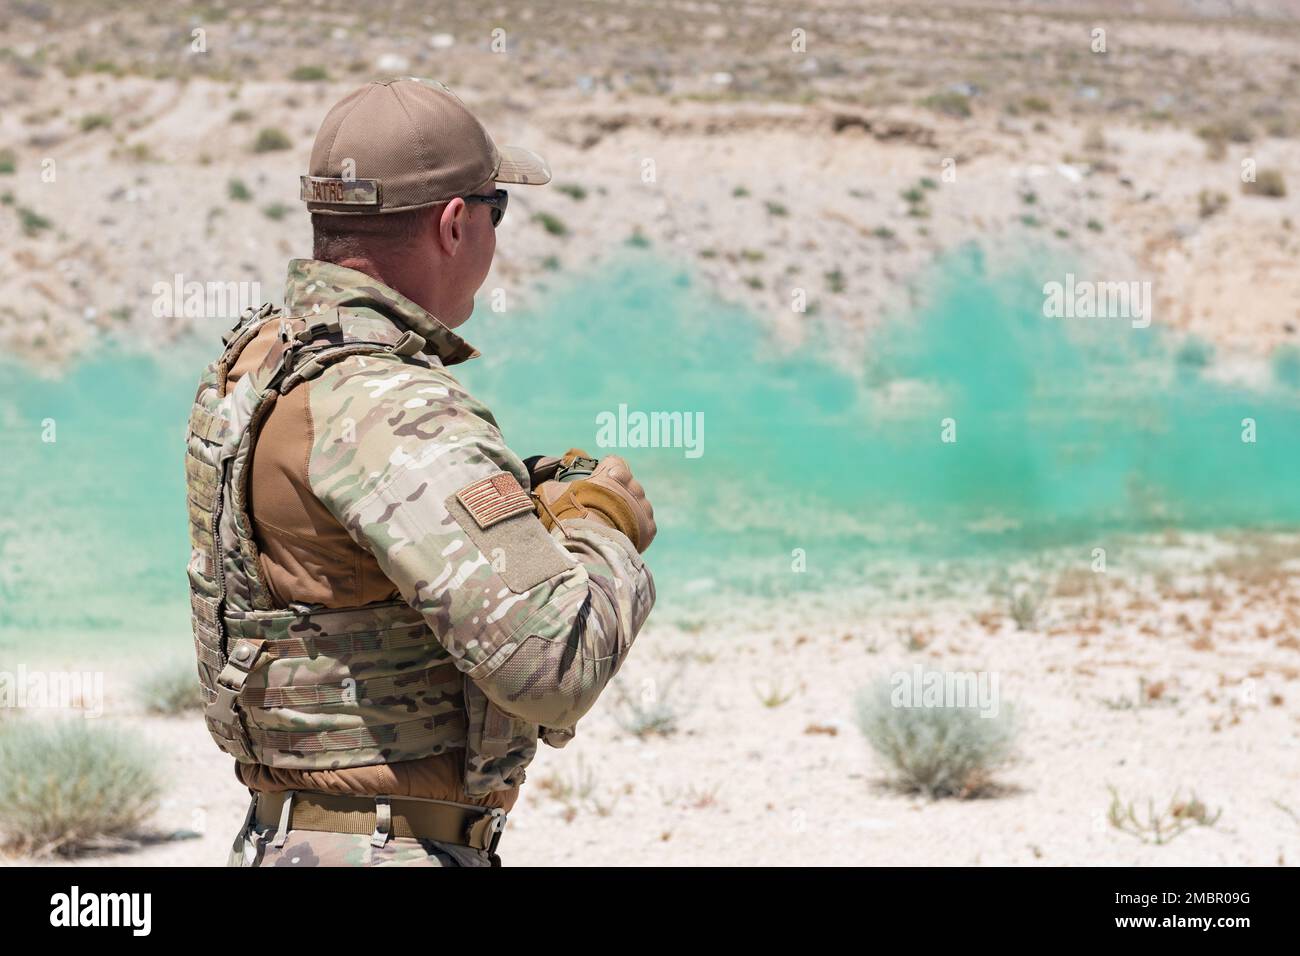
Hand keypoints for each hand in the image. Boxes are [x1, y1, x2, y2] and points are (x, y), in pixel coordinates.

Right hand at [534, 454, 655, 551]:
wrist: (589, 541)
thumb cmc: (570, 513)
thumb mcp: (552, 493)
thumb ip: (551, 484)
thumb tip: (544, 482)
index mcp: (614, 470)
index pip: (615, 462)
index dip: (605, 471)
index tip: (596, 482)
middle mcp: (633, 485)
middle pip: (628, 485)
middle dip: (616, 494)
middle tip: (600, 508)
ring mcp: (644, 507)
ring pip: (639, 505)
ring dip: (627, 512)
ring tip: (610, 525)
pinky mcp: (649, 528)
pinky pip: (645, 525)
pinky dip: (635, 530)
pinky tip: (621, 535)